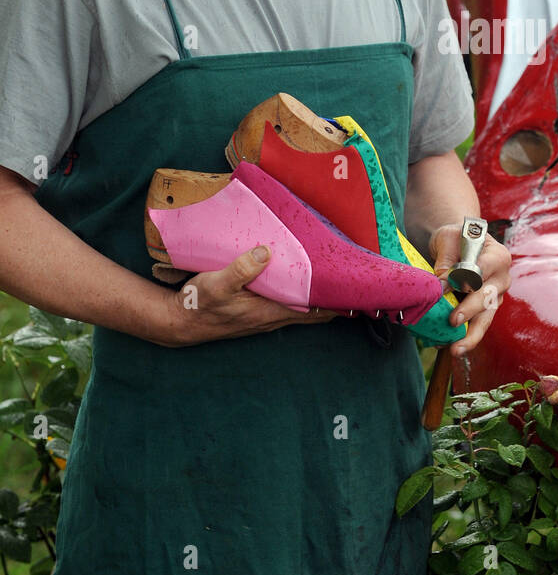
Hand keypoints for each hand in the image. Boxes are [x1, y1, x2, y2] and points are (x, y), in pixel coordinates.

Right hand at [155, 245, 340, 346]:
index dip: (337, 305)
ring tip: (336, 286)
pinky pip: (287, 306)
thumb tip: (266, 252)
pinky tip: (301, 287)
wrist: (179, 322)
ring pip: (301, 309)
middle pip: (314, 312)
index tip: (359, 297)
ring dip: (319, 300)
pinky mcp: (256, 313)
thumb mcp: (217, 283)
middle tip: (356, 287)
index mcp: (270, 311)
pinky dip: (301, 299)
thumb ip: (242, 268)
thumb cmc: (200, 304)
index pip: (314, 310)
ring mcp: (264, 317)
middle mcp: (272, 317)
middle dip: (334, 302)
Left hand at [429, 224, 511, 356]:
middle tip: (452, 321)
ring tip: (456, 349)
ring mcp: (496, 297)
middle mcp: (502, 279)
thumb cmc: (456, 239)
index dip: (466, 279)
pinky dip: (463, 337)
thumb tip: (441, 284)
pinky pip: (476, 326)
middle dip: (469, 310)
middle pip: (487, 297)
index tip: (446, 286)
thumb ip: (446, 259)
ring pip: (486, 319)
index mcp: (498, 257)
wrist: (460, 245)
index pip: (483, 269)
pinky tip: (448, 346)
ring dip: (471, 336)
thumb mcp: (449, 239)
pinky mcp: (486, 310)